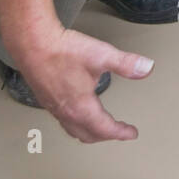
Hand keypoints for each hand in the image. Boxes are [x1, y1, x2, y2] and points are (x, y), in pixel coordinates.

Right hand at [13, 27, 153, 142]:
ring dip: (90, 132)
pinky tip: (79, 113)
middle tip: (120, 132)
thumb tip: (146, 68)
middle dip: (106, 135)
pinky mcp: (46, 99)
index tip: (131, 133)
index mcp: (80, 106)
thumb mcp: (101, 55)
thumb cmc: (62, 50)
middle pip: (89, 134)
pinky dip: (76, 124)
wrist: (32, 43)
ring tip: (101, 128)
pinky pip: (63, 121)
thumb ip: (126, 63)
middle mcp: (65, 111)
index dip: (121, 132)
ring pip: (73, 130)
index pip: (104, 128)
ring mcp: (53, 107)